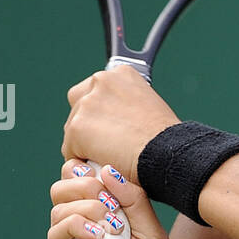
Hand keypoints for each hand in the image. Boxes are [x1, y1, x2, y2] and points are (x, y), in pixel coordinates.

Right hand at [47, 160, 181, 238]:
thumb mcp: (153, 237)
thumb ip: (135, 202)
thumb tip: (108, 170)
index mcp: (103, 221)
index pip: (82, 182)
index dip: (90, 171)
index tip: (110, 177)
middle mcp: (82, 232)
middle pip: (63, 189)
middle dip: (85, 184)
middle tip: (109, 201)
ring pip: (59, 208)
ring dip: (86, 207)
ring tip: (110, 225)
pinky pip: (55, 235)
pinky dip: (74, 226)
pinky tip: (96, 236)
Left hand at [61, 65, 179, 183]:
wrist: (167, 154)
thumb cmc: (167, 140)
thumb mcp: (151, 108)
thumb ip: (128, 106)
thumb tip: (119, 119)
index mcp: (122, 73)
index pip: (96, 89)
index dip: (102, 111)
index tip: (111, 126)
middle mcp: (101, 81)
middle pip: (79, 105)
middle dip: (89, 125)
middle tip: (107, 144)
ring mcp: (87, 104)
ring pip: (73, 129)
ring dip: (85, 144)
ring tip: (109, 157)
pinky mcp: (77, 128)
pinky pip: (70, 150)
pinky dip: (84, 160)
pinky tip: (103, 165)